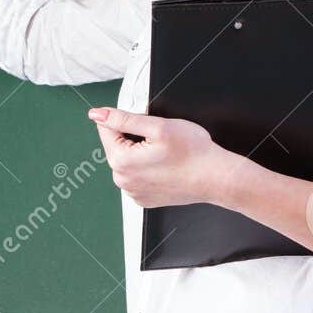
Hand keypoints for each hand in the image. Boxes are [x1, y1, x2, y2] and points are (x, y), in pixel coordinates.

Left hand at [88, 106, 233, 207]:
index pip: (107, 128)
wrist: (215, 178)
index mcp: (121, 161)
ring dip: (141, 153)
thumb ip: (123, 119)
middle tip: (161, 141)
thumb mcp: (157, 125)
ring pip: (129, 160)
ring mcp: (133, 192)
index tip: (149, 126)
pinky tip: (166, 167)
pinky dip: (148, 168)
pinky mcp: (144, 198)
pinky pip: (139, 175)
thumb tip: (97, 114)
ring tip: (166, 155)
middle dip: (134, 138)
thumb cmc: (193, 153)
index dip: (128, 121)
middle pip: (117, 146)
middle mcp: (122, 180)